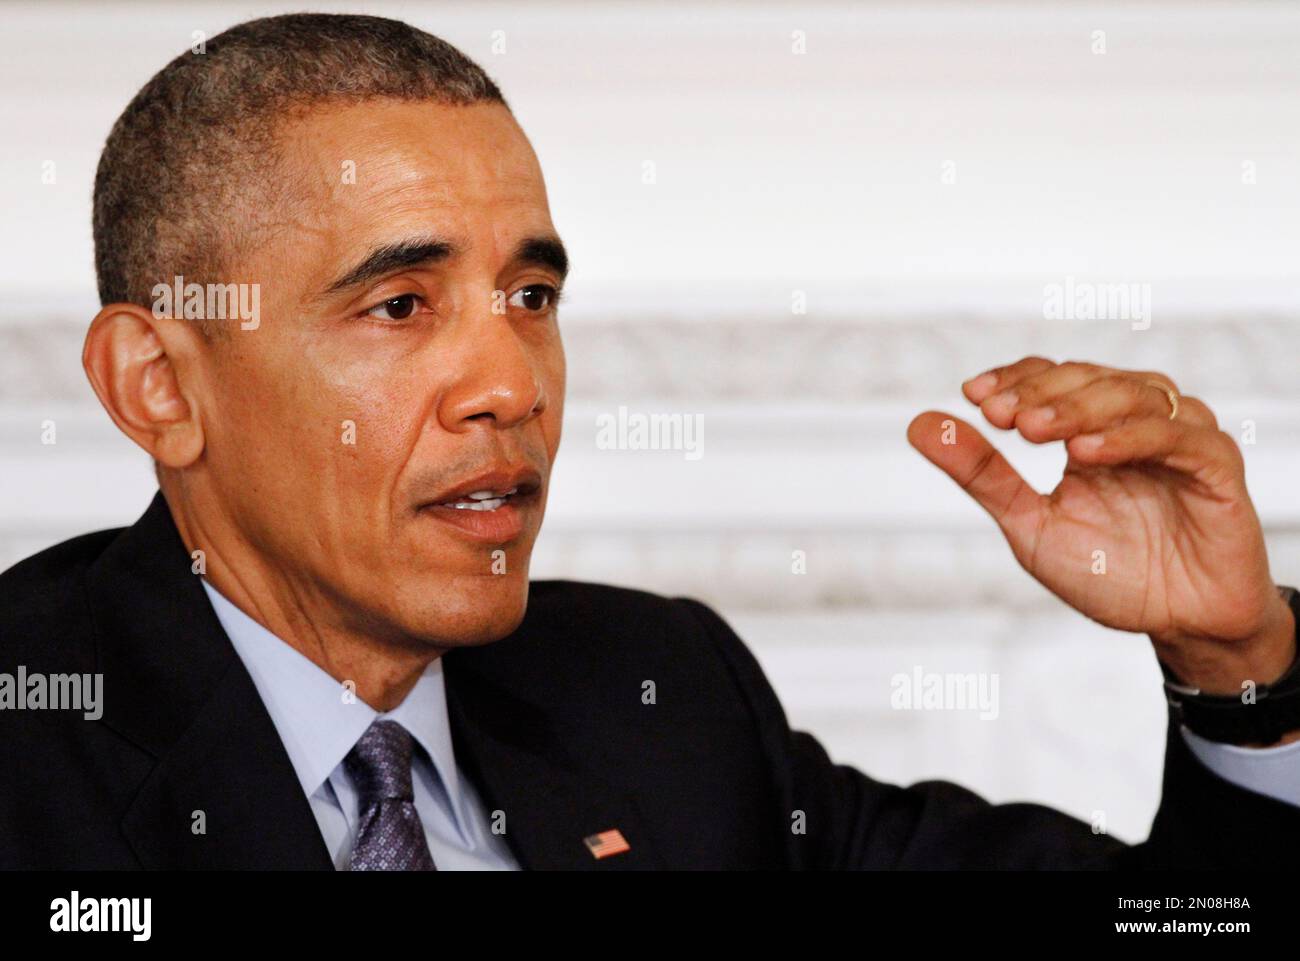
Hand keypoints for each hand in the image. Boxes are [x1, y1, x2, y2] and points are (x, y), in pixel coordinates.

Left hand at [907, 356, 1294, 696]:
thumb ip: (982, 474)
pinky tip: (1087, 451)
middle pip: (1087, 379)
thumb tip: (920, 424)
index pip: (1051, 378)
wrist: (1177, 623)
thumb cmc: (1110, 572)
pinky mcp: (1216, 465)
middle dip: (1038, 394)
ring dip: (1077, 408)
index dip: (1015, 379)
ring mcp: (1178, 438)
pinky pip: (1176, 437)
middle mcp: (1134, 422)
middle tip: (999, 415)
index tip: (973, 396)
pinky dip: (1130, 438)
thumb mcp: (1029, 523)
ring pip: (1131, 396)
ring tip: (1033, 431)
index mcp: (1088, 428)